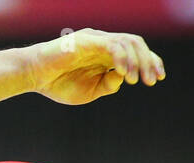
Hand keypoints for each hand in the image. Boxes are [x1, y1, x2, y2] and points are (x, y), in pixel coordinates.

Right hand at [27, 28, 164, 104]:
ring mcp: (97, 40)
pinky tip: (123, 72)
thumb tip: (122, 80)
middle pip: (136, 45)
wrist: (34, 76)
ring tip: (138, 80)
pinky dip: (121, 57)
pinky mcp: (88, 40)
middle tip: (152, 81)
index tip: (159, 78)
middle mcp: (105, 44)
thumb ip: (107, 85)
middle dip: (148, 62)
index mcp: (107, 56)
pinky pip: (111, 44)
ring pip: (128, 42)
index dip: (151, 62)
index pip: (136, 53)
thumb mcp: (89, 91)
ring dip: (137, 61)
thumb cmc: (58, 84)